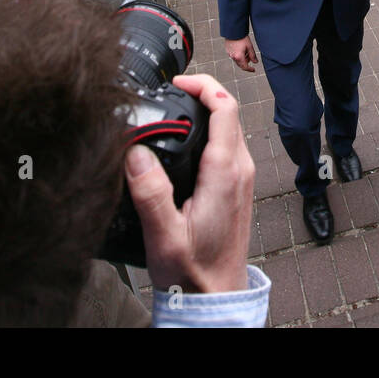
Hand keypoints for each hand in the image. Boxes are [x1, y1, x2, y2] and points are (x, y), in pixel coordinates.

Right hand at [127, 73, 253, 293]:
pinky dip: (211, 129)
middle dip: (203, 92)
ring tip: (177, 107)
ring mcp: (242, 178)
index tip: (178, 81)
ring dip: (208, 110)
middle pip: (229, 110)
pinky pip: (229, 144)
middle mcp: (240, 170)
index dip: (202, 85)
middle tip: (172, 90)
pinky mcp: (238, 186)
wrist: (215, 296)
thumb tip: (136, 152)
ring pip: (231, 126)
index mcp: (225, 173)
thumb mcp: (163, 234)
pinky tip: (187, 138)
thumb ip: (150, 192)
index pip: (225, 107)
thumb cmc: (194, 271)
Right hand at [225, 36, 258, 71]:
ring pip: (237, 60)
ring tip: (246, 51)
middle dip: (246, 63)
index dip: (250, 69)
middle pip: (240, 64)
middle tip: (251, 58)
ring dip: (242, 59)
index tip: (253, 70)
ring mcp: (229, 54)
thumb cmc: (242, 37)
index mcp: (239, 57)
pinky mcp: (227, 50)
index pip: (245, 67)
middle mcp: (233, 57)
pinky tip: (241, 49)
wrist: (233, 31)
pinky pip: (233, 56)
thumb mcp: (249, 46)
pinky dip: (238, 55)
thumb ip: (252, 55)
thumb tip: (255, 62)